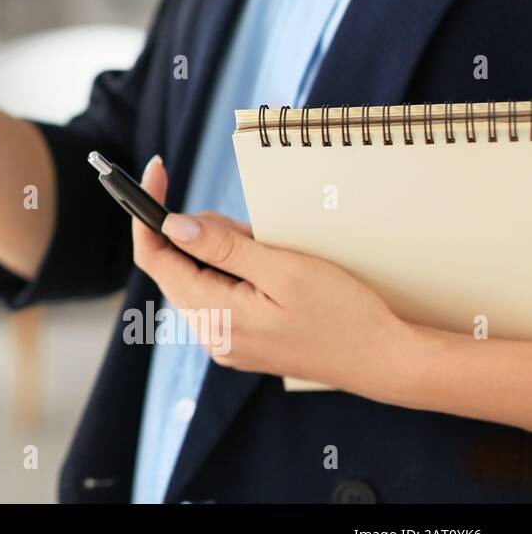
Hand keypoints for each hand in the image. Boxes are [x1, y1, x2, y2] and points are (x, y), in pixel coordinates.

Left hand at [130, 155, 414, 396]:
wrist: (387, 361)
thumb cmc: (343, 314)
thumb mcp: (282, 269)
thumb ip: (223, 247)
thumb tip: (172, 224)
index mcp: (214, 316)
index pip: (155, 258)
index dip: (147, 214)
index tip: (155, 172)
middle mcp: (211, 334)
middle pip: (177, 265)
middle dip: (202, 233)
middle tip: (250, 227)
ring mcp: (226, 340)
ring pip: (201, 277)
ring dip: (225, 251)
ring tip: (271, 250)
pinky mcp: (243, 340)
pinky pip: (222, 293)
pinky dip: (237, 270)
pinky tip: (271, 268)